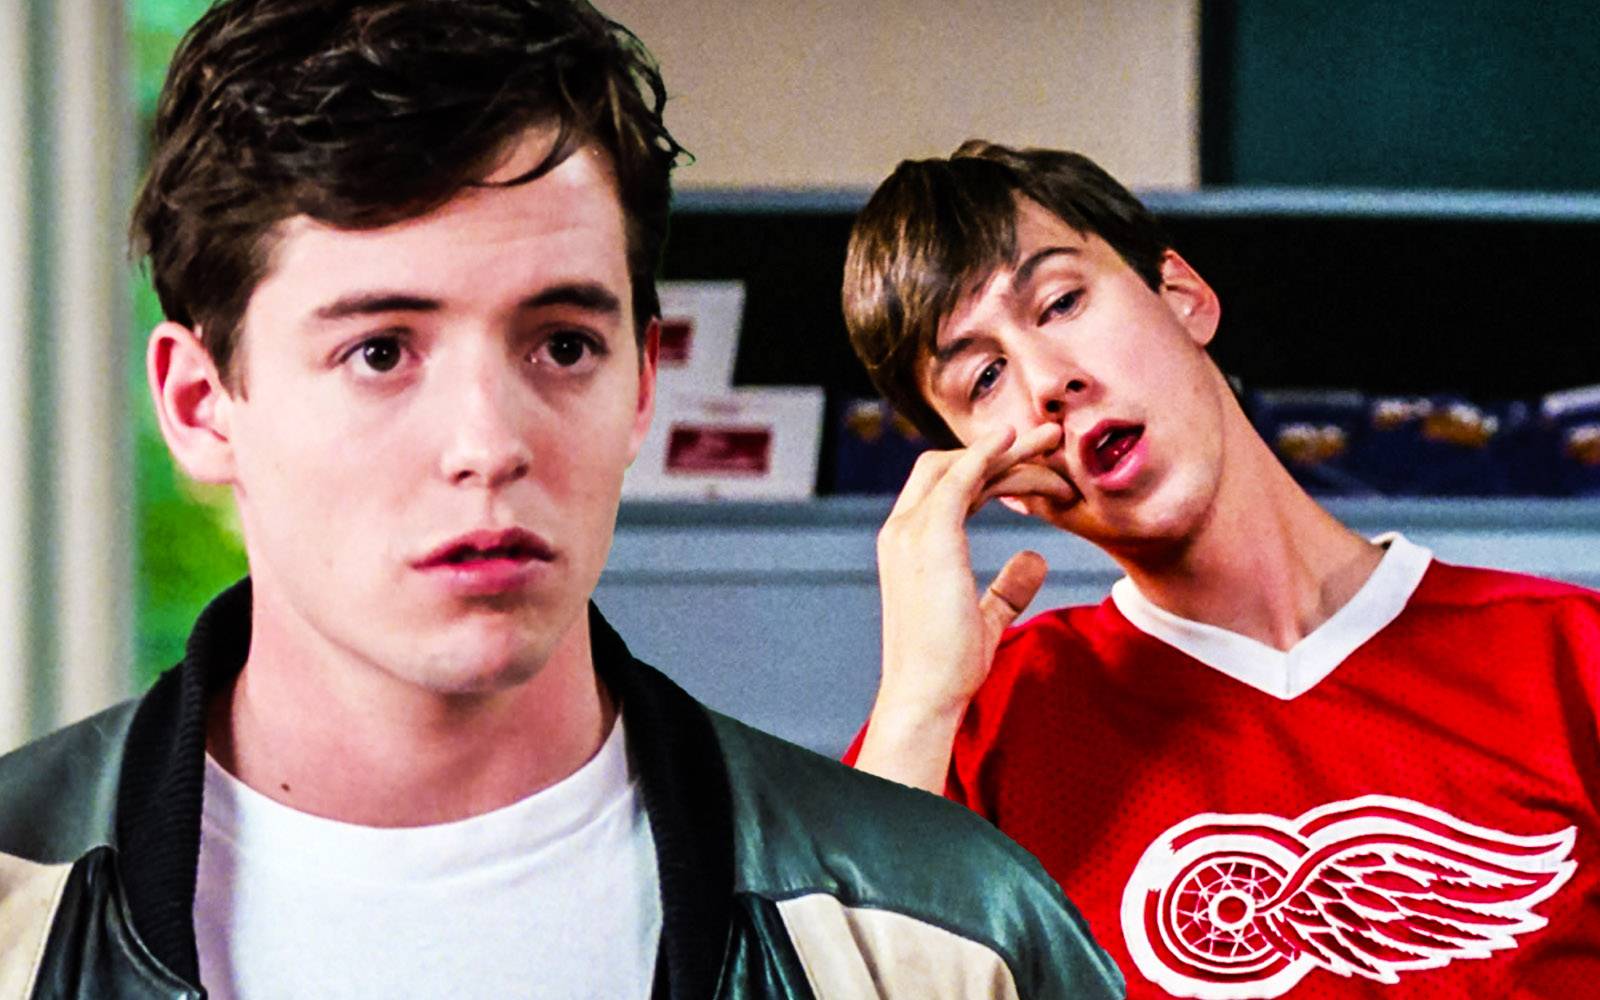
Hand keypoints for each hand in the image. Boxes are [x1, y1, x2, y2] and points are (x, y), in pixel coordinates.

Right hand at [854, 424, 1077, 791]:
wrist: (926, 693)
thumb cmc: (949, 665)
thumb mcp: (986, 617)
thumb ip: (1007, 587)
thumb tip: (1035, 558)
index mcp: (907, 546)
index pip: (945, 488)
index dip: (989, 471)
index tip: (1035, 469)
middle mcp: (901, 530)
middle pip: (950, 466)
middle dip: (1001, 450)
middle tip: (1050, 442)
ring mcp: (910, 531)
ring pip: (960, 467)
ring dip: (1008, 452)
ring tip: (1051, 444)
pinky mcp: (930, 536)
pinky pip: (960, 478)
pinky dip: (986, 454)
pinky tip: (1015, 442)